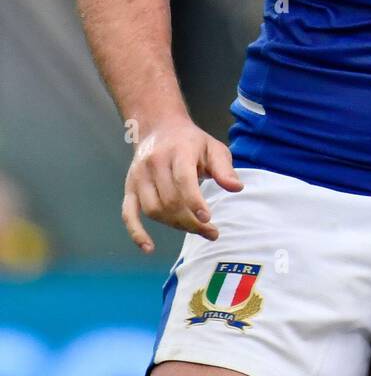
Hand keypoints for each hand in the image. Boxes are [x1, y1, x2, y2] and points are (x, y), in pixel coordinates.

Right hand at [122, 116, 243, 252]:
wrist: (159, 127)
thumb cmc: (192, 142)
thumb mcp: (213, 148)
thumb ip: (224, 168)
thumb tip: (237, 188)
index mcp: (178, 151)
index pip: (183, 179)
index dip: (194, 202)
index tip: (208, 219)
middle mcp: (154, 163)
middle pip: (169, 200)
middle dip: (191, 220)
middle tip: (211, 231)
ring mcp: (139, 177)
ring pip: (153, 209)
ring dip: (174, 225)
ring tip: (195, 229)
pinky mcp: (130, 188)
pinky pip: (128, 213)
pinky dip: (136, 232)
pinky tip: (149, 248)